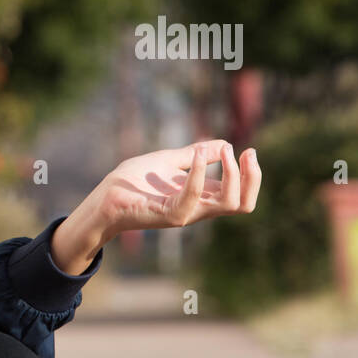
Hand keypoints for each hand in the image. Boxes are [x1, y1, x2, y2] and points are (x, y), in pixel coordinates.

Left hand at [95, 139, 262, 239]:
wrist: (105, 196)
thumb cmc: (134, 181)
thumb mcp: (170, 160)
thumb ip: (196, 154)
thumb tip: (225, 143)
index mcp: (202, 196)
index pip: (241, 194)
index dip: (251, 174)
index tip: (248, 150)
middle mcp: (198, 207)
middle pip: (244, 204)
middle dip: (252, 178)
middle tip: (247, 153)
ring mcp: (185, 213)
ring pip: (228, 204)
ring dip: (232, 175)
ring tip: (226, 152)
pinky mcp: (168, 214)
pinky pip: (193, 196)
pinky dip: (200, 174)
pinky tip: (197, 155)